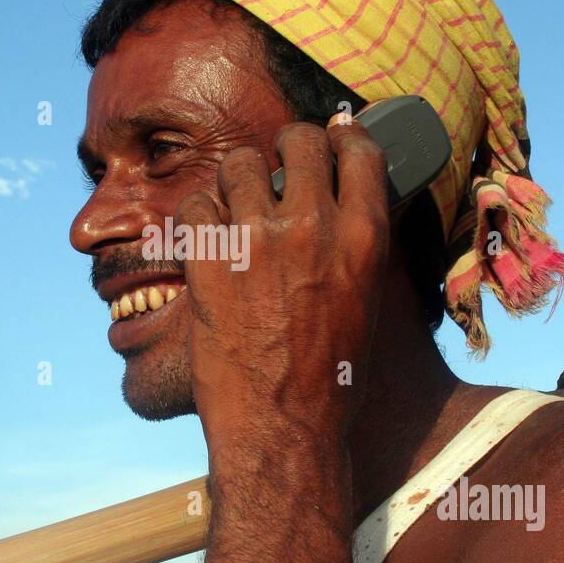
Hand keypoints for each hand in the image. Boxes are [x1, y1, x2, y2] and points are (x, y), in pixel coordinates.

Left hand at [176, 114, 389, 470]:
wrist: (282, 428)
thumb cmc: (333, 380)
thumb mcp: (367, 305)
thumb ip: (357, 249)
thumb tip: (347, 209)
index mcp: (364, 239)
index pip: (360, 151)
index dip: (343, 136)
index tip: (334, 134)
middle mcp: (312, 228)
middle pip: (298, 141)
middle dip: (288, 145)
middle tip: (278, 161)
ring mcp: (256, 241)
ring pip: (240, 163)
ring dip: (237, 177)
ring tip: (236, 200)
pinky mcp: (208, 261)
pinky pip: (196, 204)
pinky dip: (199, 215)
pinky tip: (206, 235)